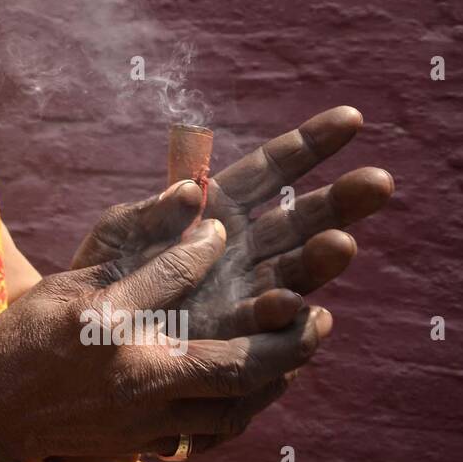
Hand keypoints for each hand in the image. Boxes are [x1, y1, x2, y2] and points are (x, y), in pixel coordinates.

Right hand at [0, 220, 329, 461]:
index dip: (206, 247)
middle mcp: (137, 380)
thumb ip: (132, 249)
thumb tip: (194, 202)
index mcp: (112, 330)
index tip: (226, 225)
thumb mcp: (67, 287)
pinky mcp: (144, 444)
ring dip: (272, 379)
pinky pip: (210, 431)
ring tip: (298, 348)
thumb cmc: (20, 343)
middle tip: (318, 316)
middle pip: (235, 368)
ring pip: (232, 408)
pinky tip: (248, 388)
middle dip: (287, 343)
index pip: (176, 277)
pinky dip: (239, 408)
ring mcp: (144, 421)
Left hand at [70, 107, 393, 339]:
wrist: (84, 342)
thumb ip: (148, 214)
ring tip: (340, 243)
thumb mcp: (117, 236)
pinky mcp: (237, 342)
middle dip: (341, 200)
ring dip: (321, 258)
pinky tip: (296, 308)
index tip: (352, 119)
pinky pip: (269, 331)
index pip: (270, 171)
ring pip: (296, 273)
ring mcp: (246, 295)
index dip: (309, 145)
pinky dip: (284, 320)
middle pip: (302, 219)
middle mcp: (244, 251)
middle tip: (378, 182)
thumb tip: (190, 191)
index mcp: (218, 211)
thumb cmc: (100, 277)